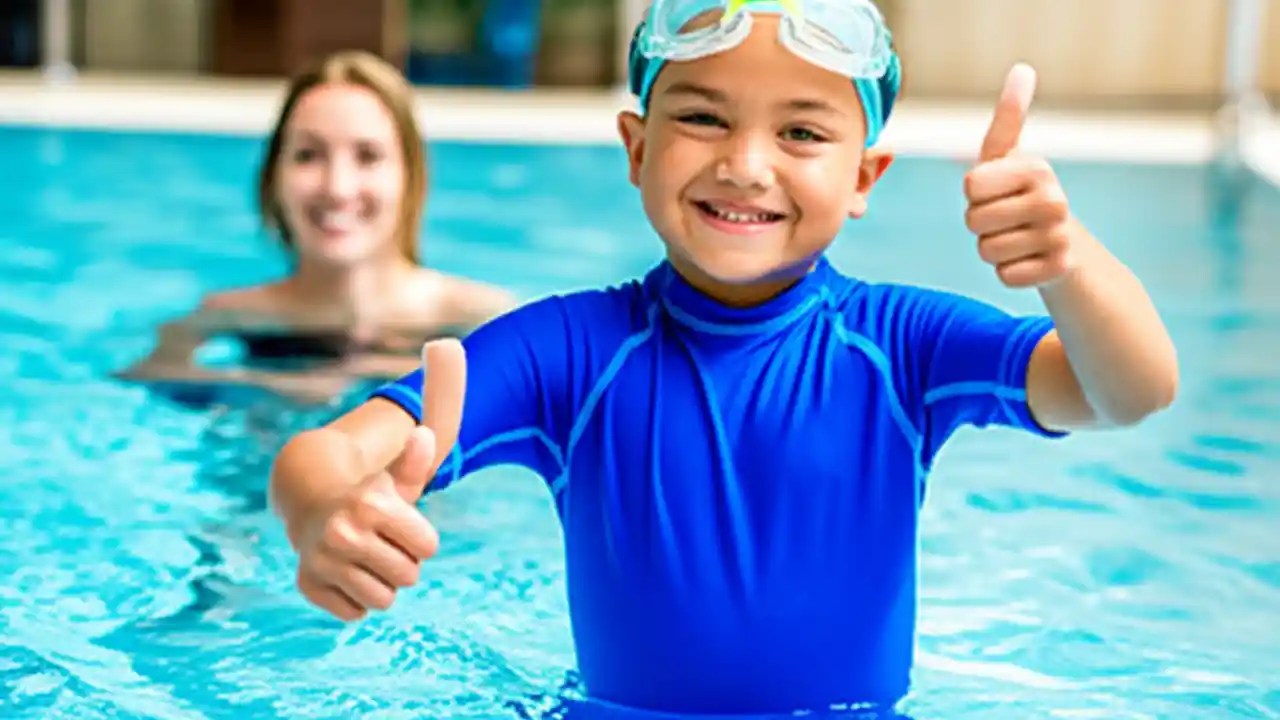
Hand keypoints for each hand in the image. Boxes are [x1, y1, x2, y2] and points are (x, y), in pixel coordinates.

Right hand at [293, 339, 467, 620]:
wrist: (309, 496)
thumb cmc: (369, 489)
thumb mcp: (397, 472)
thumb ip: (421, 456)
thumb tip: (429, 431)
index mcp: (373, 504)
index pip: (429, 547)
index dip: (422, 537)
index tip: (403, 522)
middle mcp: (344, 533)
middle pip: (409, 576)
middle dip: (402, 561)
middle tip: (383, 540)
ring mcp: (322, 561)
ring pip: (383, 599)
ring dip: (380, 582)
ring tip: (365, 555)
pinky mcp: (308, 584)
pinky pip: (354, 612)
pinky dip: (353, 598)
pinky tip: (344, 570)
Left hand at [965, 63, 1075, 288]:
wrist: (1062, 241)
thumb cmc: (1019, 193)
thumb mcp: (1007, 156)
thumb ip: (1008, 118)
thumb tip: (1022, 68)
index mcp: (1037, 168)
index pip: (970, 186)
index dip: (974, 193)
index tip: (996, 190)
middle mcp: (1055, 200)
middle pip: (974, 221)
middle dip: (979, 223)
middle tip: (1005, 217)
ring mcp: (1059, 237)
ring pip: (987, 251)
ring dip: (992, 248)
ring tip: (1016, 237)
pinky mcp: (1058, 270)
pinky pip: (1005, 276)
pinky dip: (1007, 271)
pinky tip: (1027, 259)